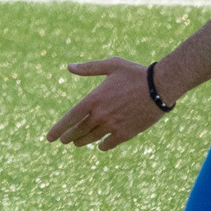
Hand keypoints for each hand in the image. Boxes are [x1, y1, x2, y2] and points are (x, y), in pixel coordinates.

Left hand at [47, 56, 166, 149]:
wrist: (161, 87)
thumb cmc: (135, 73)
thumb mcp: (111, 65)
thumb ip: (89, 68)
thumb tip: (70, 67)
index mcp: (94, 99)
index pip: (70, 118)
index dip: (58, 129)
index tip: (50, 138)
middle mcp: (101, 115)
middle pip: (79, 130)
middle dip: (68, 136)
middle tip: (62, 140)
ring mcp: (113, 126)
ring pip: (92, 138)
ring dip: (82, 141)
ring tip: (76, 142)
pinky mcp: (126, 133)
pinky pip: (109, 143)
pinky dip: (102, 145)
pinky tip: (99, 145)